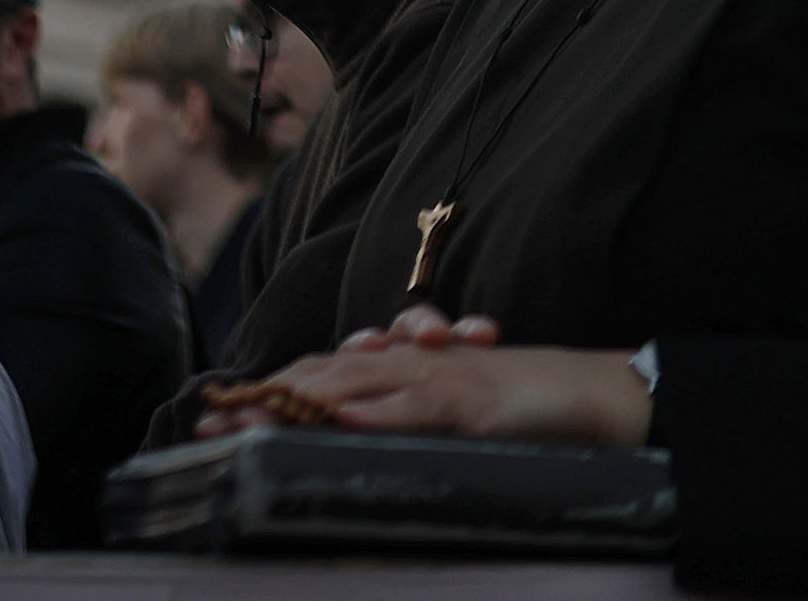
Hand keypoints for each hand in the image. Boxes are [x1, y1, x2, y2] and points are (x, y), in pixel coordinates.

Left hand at [202, 309, 650, 447]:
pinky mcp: (468, 403)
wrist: (597, 393)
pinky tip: (337, 423)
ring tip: (249, 418)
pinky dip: (372, 415)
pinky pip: (411, 408)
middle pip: (323, 372)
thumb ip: (407, 419)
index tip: (216, 415)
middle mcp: (413, 364)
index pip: (324, 373)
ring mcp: (438, 379)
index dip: (269, 389)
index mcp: (406, 369)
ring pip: (354, 383)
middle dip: (263, 394)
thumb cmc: (528, 406)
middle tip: (210, 418)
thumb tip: (351, 441)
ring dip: (295, 401)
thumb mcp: (455, 417)